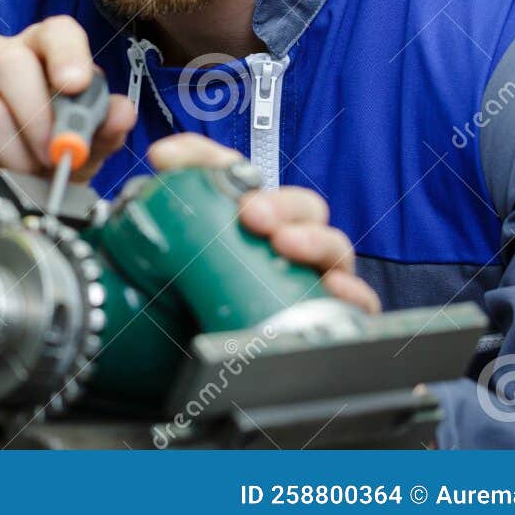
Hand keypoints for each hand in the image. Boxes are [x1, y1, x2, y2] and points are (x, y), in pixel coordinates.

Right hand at [0, 15, 136, 198]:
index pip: (55, 31)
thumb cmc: (42, 155)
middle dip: (39, 119)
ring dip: (14, 154)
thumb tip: (122, 112)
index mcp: (37, 52)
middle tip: (53, 156)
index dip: (67, 53)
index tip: (76, 85)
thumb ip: (103, 129)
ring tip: (26, 174)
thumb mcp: (83, 146)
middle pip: (10, 63)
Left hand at [147, 133, 381, 313]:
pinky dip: (350, 292)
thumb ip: (163, 213)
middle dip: (277, 203)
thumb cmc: (197, 301)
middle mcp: (282, 239)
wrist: (203, 357)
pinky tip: (333, 288)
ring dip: (311, 239)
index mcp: (245, 216)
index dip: (204, 158)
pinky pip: (356, 301)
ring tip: (284, 243)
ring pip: (330, 245)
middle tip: (249, 213)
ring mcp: (311, 274)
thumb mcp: (172, 256)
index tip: (166, 158)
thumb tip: (159, 160)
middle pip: (298, 205)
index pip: (234, 173)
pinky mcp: (330, 313)